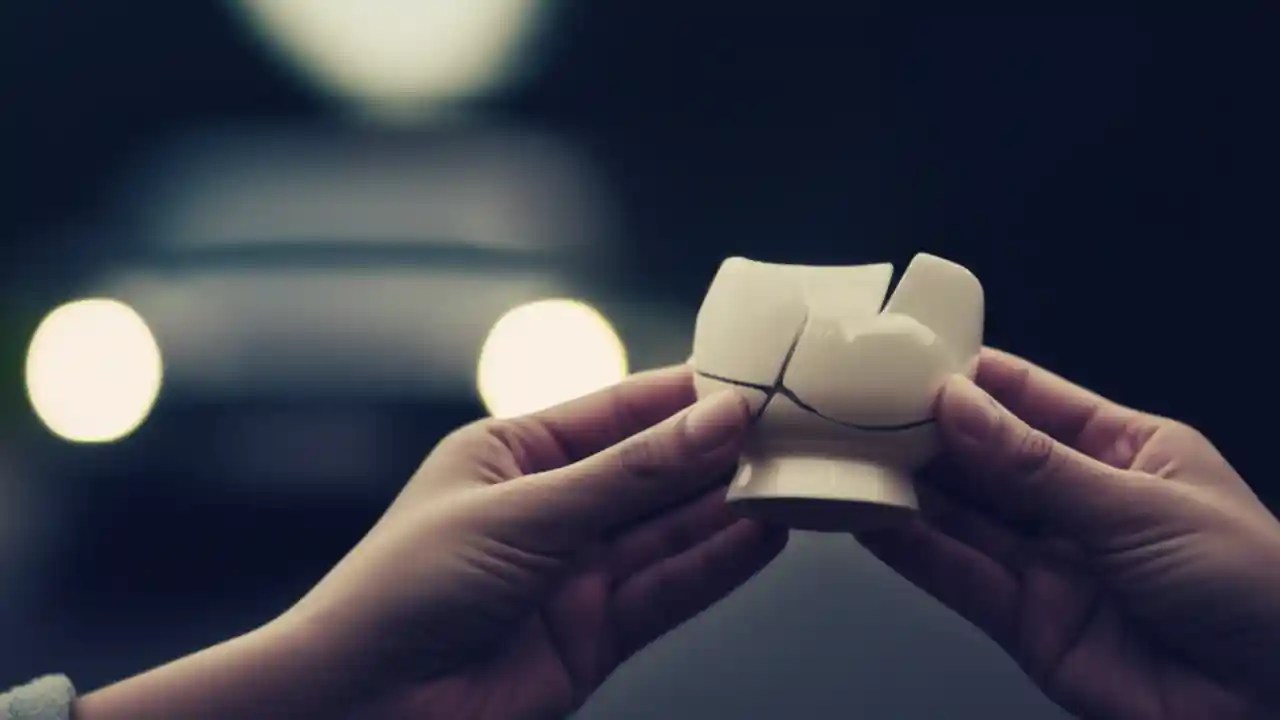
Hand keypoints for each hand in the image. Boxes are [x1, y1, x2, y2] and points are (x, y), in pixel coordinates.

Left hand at [76, 367, 785, 719]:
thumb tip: (719, 419)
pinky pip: (668, 590)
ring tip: (799, 476)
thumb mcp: (525, 512)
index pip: (620, 409)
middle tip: (797, 425)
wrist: (362, 709)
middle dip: (721, 449)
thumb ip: (630, 474)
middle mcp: (552, 508)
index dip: (688, 394)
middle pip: (655, 470)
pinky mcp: (595, 635)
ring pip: (670, 530)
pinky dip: (718, 565)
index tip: (758, 374)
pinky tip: (766, 536)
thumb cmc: (407, 588)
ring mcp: (575, 573)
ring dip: (730, 506)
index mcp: (515, 452)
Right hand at [857, 349, 1279, 719]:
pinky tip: (871, 520)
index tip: (907, 356)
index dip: (970, 379)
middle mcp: (1078, 504)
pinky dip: (912, 551)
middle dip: (925, 432)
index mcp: (1124, 452)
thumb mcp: (1139, 506)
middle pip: (985, 459)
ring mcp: (1050, 566)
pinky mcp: (1028, 625)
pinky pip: (960, 578)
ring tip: (848, 455)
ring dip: (908, 489)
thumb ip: (1035, 465)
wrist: (1278, 708)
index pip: (1031, 400)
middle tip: (859, 405)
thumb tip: (957, 406)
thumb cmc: (1254, 588)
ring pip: (963, 518)